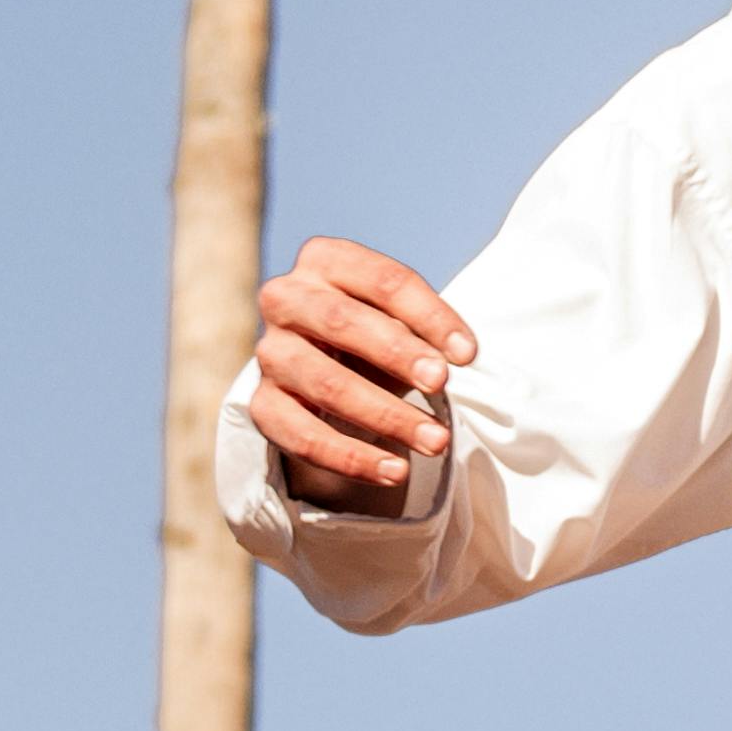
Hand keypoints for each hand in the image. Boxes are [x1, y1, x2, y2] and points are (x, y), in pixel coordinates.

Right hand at [249, 236, 473, 514]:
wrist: (323, 367)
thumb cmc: (374, 334)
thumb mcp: (398, 318)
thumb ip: (421, 329)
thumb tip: (455, 358)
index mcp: (325, 260)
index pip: (383, 281)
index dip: (429, 317)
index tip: (468, 355)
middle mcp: (285, 298)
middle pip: (342, 322)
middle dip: (397, 355)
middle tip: (440, 384)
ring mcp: (270, 352)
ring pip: (324, 383)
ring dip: (385, 415)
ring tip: (435, 440)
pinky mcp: (263, 404)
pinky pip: (303, 435)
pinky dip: (352, 457)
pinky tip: (395, 471)